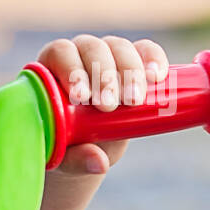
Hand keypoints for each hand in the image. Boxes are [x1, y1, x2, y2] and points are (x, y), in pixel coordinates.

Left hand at [36, 34, 168, 177]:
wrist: (85, 145)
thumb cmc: (65, 145)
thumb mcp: (66, 154)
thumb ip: (76, 158)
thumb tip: (98, 162)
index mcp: (52, 67)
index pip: (60, 53)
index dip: (71, 69)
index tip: (81, 97)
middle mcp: (79, 54)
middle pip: (92, 48)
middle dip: (103, 77)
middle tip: (108, 106)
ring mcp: (108, 55)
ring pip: (119, 47)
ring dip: (129, 72)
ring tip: (134, 101)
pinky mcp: (135, 63)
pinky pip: (146, 51)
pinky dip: (153, 59)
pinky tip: (157, 77)